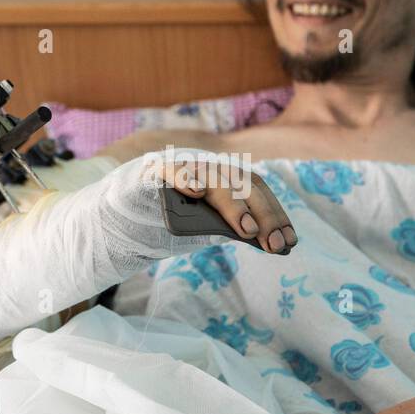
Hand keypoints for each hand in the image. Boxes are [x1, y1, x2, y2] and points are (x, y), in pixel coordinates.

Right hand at [149, 152, 297, 254]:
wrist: (125, 215)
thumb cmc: (170, 221)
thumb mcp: (207, 228)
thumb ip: (231, 229)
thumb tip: (268, 242)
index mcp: (224, 180)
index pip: (257, 191)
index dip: (275, 214)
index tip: (288, 241)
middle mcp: (208, 169)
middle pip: (242, 184)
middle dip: (263, 214)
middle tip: (274, 244)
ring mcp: (183, 169)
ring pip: (213, 179)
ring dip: (232, 204)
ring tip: (246, 229)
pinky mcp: (155, 173)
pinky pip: (171, 170)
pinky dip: (184, 177)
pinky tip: (197, 191)